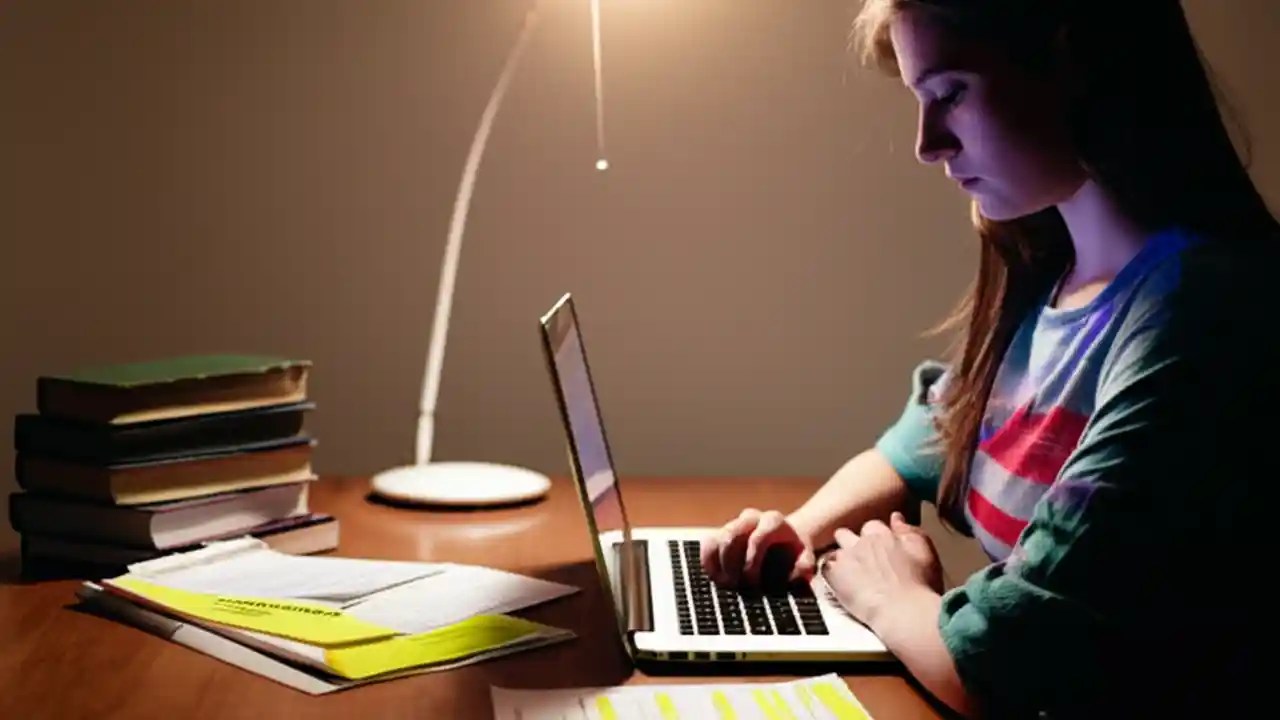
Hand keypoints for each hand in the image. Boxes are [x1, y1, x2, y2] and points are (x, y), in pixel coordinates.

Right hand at [700, 508, 815, 589]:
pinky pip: (708, 542)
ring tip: (724, 584)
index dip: (752, 563)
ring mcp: (734, 523)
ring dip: (718, 564)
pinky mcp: (722, 532)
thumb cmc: (795, 552)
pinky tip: (713, 577)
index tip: (753, 583)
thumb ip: (804, 565)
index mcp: (773, 521)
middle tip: (735, 585)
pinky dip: (708, 560)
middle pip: (732, 535)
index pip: (756, 539)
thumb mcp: (806, 557)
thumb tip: (796, 573)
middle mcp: (751, 518)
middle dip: (731, 564)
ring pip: (718, 538)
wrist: (787, 540)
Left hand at [821, 512, 943, 629]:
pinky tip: (838, 581)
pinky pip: (826, 565)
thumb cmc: (920, 585)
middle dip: (852, 543)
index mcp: (884, 534)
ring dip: (842, 556)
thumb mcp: (924, 551)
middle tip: (861, 560)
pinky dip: (831, 571)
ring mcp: (847, 557)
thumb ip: (909, 531)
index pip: (872, 526)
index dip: (874, 538)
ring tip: (849, 571)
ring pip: (837, 548)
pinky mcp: (835, 575)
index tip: (878, 548)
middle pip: (849, 534)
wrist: (904, 610)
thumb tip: (896, 517)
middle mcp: (863, 541)